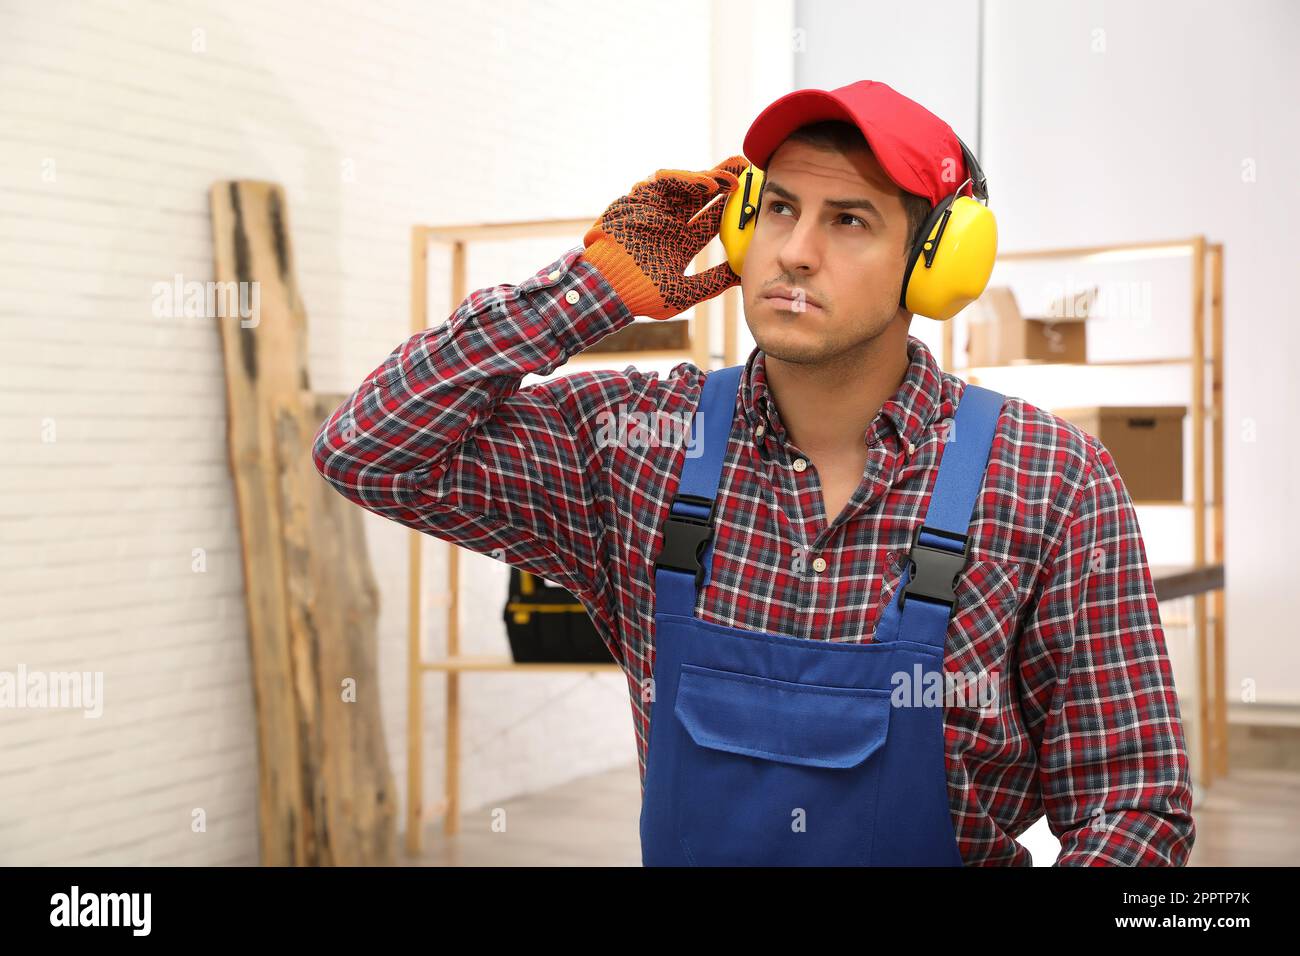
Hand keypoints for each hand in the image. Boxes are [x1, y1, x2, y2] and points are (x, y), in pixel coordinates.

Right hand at [579, 155, 748, 319]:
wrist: (608, 286)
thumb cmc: (640, 295)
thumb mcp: (685, 292)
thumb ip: (713, 282)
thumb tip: (744, 276)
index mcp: (679, 243)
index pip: (710, 221)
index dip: (730, 210)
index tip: (752, 202)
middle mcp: (668, 223)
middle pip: (700, 197)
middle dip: (723, 182)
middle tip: (748, 171)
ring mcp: (654, 209)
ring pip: (685, 186)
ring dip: (710, 178)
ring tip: (734, 177)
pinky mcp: (639, 199)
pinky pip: (665, 181)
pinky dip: (687, 180)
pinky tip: (709, 185)